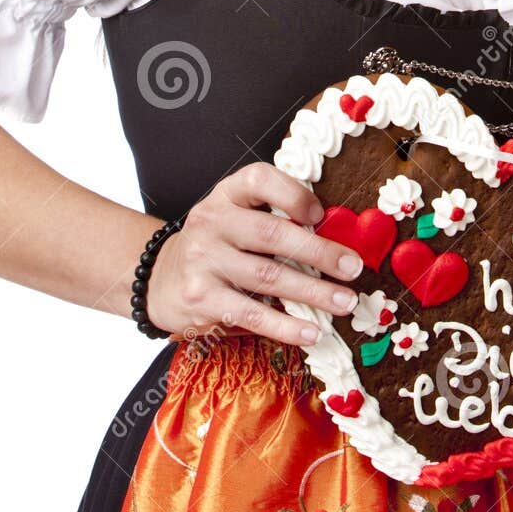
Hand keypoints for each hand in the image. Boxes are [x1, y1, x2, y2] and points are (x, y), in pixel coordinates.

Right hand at [144, 162, 364, 346]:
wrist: (159, 280)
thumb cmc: (217, 246)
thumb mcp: (235, 218)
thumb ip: (274, 219)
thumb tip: (336, 240)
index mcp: (225, 195)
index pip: (259, 180)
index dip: (293, 194)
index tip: (320, 216)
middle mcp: (211, 222)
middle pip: (272, 234)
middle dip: (319, 252)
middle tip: (352, 268)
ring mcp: (203, 261)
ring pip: (267, 278)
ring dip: (313, 292)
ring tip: (344, 302)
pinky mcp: (201, 299)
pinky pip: (251, 314)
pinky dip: (285, 325)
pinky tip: (311, 331)